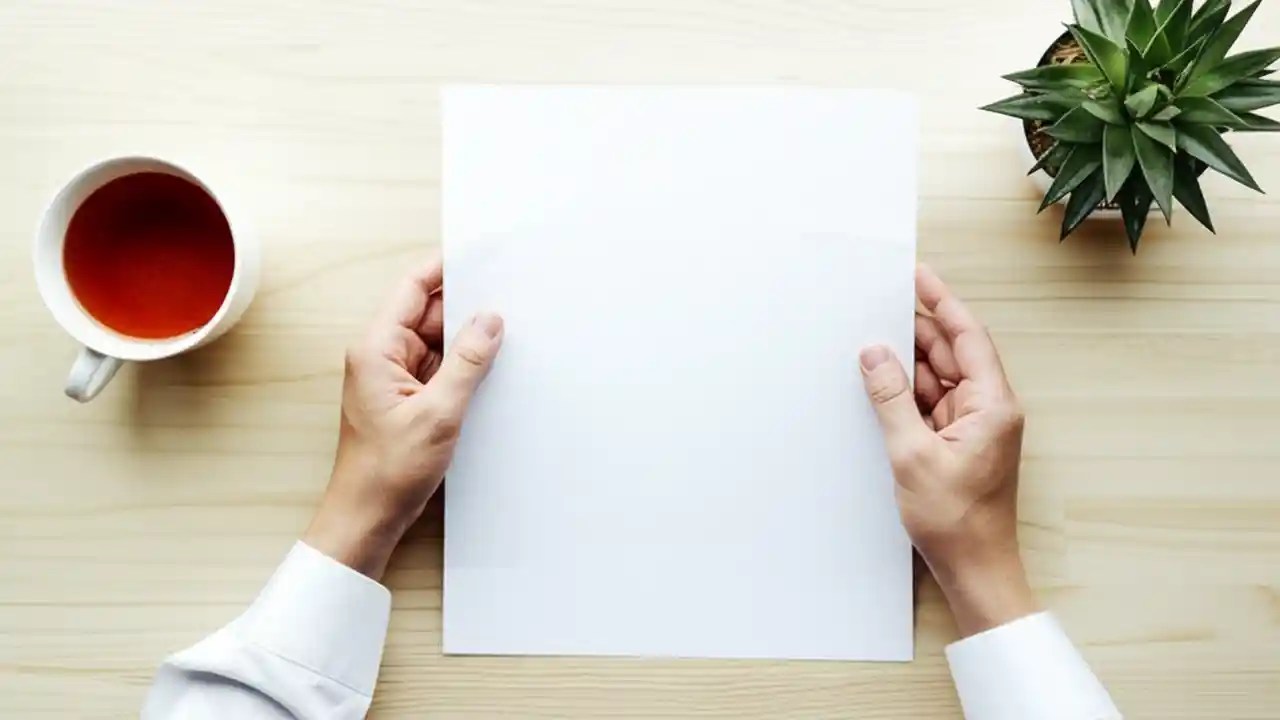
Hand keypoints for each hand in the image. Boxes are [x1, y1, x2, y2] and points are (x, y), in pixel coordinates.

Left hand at [303, 255, 503, 579]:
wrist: (367, 517)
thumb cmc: (387, 471)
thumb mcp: (439, 413)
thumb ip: (468, 362)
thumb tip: (491, 320)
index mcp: (376, 348)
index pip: (414, 288)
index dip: (446, 267)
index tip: (481, 254)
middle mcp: (382, 356)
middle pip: (430, 313)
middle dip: (468, 306)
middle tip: (510, 297)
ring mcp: (395, 377)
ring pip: (439, 342)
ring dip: (469, 340)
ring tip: (507, 335)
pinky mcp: (408, 398)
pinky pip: (441, 368)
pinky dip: (465, 366)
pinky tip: (491, 367)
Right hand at [859, 264, 1035, 636]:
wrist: (974, 569)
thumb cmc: (957, 520)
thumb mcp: (912, 453)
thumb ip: (891, 398)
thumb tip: (873, 353)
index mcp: (992, 404)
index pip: (967, 336)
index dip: (941, 302)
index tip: (918, 276)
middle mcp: (988, 408)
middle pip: (950, 354)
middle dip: (915, 332)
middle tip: (876, 309)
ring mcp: (973, 426)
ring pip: (937, 379)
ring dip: (906, 365)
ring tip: (869, 346)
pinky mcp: (957, 442)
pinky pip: (929, 404)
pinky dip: (905, 394)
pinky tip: (879, 385)